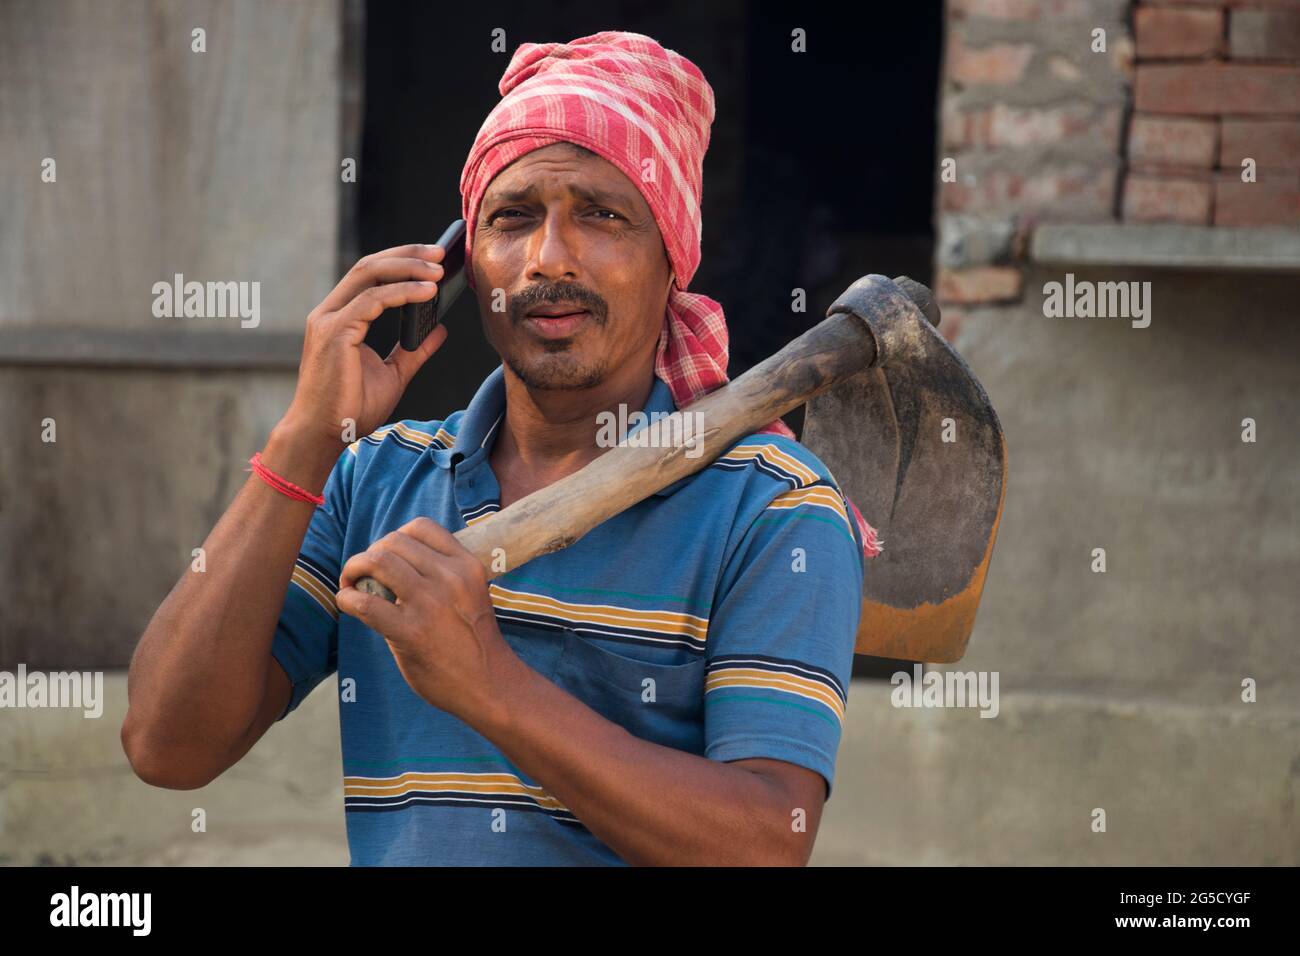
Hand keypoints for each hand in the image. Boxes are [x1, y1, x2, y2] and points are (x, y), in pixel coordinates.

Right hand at [282, 244, 451, 447]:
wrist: (324, 434)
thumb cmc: (350, 408)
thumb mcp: (393, 374)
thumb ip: (414, 350)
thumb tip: (439, 329)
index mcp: (339, 318)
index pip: (369, 275)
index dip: (400, 260)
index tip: (432, 258)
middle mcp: (330, 313)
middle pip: (369, 266)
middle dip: (407, 255)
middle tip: (440, 253)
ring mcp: (329, 320)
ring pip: (369, 275)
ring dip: (408, 268)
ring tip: (438, 270)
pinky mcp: (334, 333)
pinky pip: (372, 301)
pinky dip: (402, 292)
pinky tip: (426, 293)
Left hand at [335, 517, 513, 725]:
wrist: (490, 684)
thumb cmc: (475, 641)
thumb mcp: (470, 594)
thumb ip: (440, 576)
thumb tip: (393, 565)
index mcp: (467, 565)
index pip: (421, 527)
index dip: (396, 538)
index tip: (389, 557)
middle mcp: (450, 578)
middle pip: (394, 541)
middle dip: (371, 554)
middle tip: (364, 575)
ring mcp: (430, 603)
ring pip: (378, 560)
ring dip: (355, 569)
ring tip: (351, 584)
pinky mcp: (410, 632)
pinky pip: (365, 602)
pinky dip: (347, 599)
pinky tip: (348, 604)